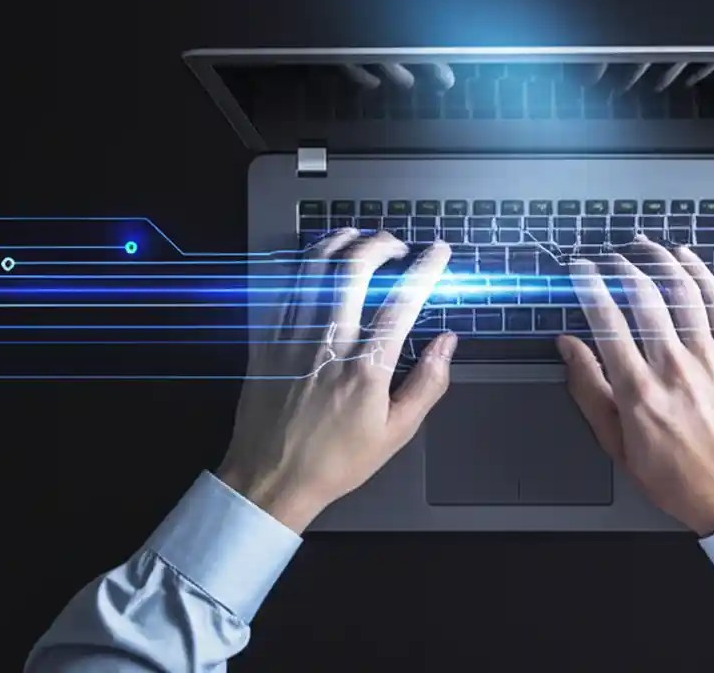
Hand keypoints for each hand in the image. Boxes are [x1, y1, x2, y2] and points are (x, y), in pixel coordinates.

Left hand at [218, 230, 454, 532]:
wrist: (270, 477)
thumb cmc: (334, 461)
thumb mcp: (395, 432)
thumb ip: (428, 383)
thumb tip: (447, 343)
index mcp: (366, 367)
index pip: (403, 300)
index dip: (425, 267)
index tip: (438, 252)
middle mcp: (328, 342)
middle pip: (355, 268)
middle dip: (381, 243)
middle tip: (397, 244)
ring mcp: (292, 335)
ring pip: (315, 267)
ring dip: (341, 242)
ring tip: (359, 237)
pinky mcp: (267, 337)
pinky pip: (285, 285)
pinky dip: (306, 262)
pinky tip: (319, 259)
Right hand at [557, 237, 713, 535]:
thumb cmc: (678, 479)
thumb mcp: (618, 445)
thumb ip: (589, 390)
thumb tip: (568, 347)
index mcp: (639, 393)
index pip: (606, 321)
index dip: (589, 286)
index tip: (579, 268)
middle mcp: (674, 369)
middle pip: (643, 298)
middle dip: (621, 266)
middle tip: (607, 256)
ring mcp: (711, 361)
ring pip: (683, 293)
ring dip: (659, 260)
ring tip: (643, 245)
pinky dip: (702, 275)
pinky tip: (687, 259)